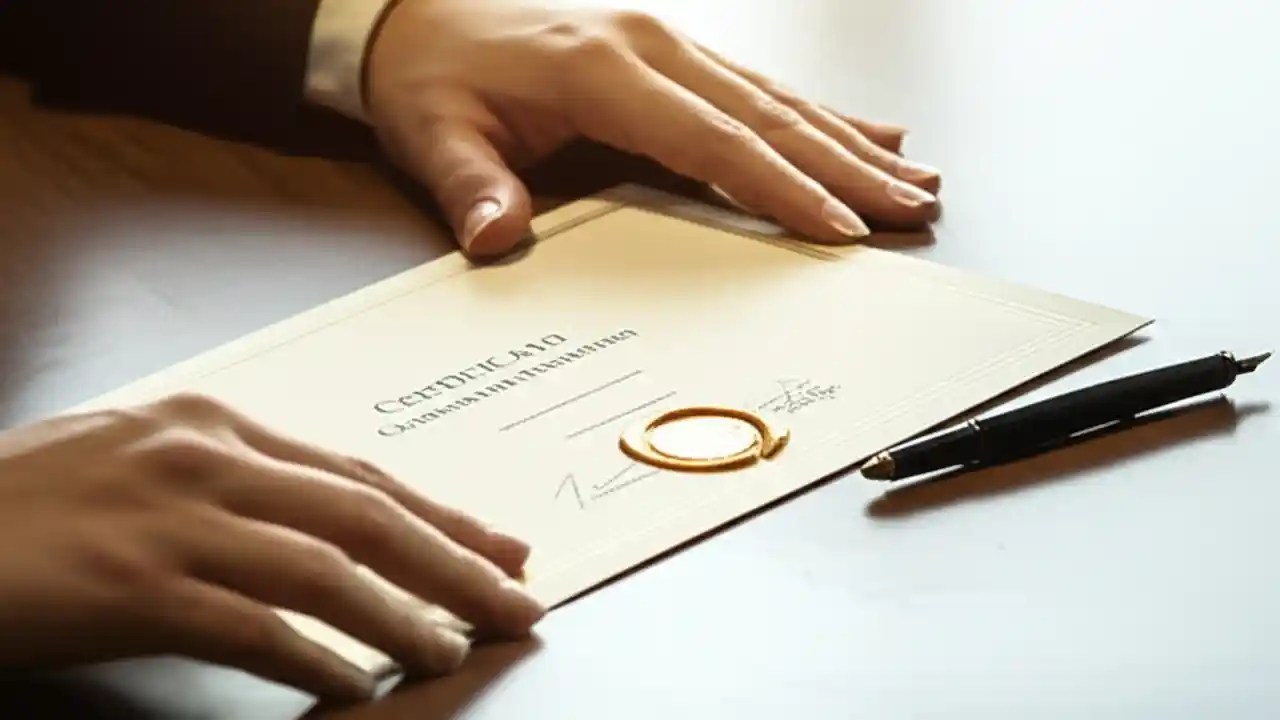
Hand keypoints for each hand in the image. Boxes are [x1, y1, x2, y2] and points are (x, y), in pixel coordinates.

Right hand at [0, 393, 542, 701]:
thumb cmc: (26, 505)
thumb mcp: (139, 462)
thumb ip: (230, 480)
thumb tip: (322, 520)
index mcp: (212, 425)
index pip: (357, 475)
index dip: (442, 514)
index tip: (501, 548)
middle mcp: (205, 459)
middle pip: (366, 514)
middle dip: (457, 561)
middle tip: (519, 599)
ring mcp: (170, 520)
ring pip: (329, 568)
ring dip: (408, 614)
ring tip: (463, 648)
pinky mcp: (132, 586)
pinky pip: (253, 628)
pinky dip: (318, 658)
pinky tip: (360, 683)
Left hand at [366, 0, 941, 257]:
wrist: (413, 9)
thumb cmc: (430, 74)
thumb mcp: (435, 133)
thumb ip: (473, 189)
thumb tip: (498, 240)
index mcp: (603, 71)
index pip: (715, 141)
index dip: (781, 189)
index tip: (841, 229)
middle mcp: (650, 47)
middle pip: (769, 116)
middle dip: (846, 168)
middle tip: (911, 208)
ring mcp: (666, 41)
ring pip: (777, 96)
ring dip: (849, 139)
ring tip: (913, 174)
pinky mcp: (668, 48)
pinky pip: (757, 83)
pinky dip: (816, 111)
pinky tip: (864, 127)